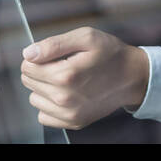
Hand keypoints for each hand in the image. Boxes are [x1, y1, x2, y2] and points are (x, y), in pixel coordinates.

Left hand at [20, 27, 149, 130]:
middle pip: (28, 82)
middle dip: (39, 70)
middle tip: (60, 64)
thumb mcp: (85, 37)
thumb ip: (54, 44)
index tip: (50, 54)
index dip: (35, 57)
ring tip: (65, 79)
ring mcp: (69, 113)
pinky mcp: (74, 122)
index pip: (27, 66)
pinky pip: (44, 116)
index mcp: (66, 75)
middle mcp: (65, 98)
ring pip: (34, 99)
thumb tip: (28, 53)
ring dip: (43, 88)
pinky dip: (50, 105)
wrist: (132, 77)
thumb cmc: (110, 53)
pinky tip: (66, 94)